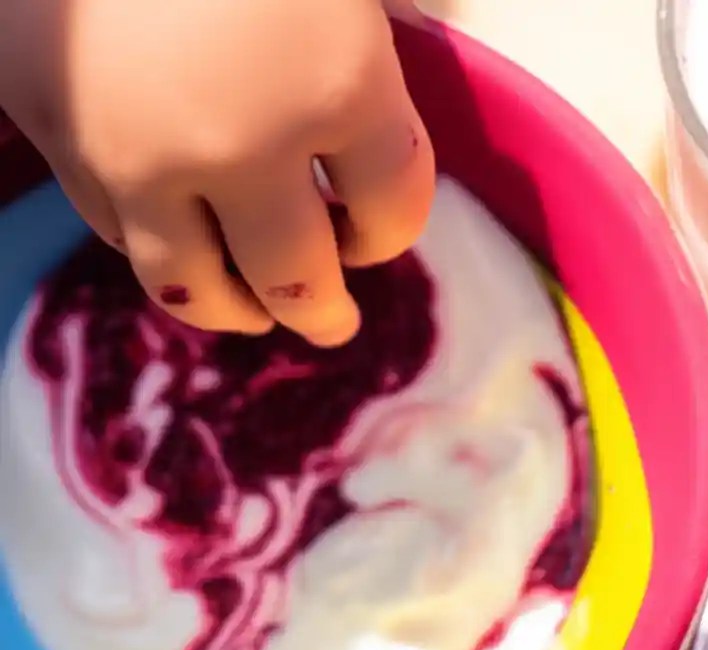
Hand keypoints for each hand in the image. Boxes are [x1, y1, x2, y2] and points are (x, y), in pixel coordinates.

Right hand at [0, 0, 435, 345]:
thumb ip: (375, 48)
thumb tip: (430, 61)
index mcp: (343, 83)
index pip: (395, 208)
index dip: (391, 235)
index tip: (375, 238)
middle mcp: (246, 139)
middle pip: (296, 276)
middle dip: (321, 310)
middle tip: (332, 323)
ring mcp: (141, 149)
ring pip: (193, 282)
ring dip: (234, 311)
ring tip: (254, 314)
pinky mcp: (57, 136)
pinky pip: (118, 230)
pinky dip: (158, 249)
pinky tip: (179, 243)